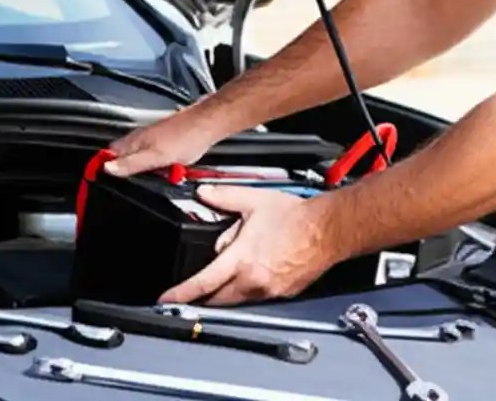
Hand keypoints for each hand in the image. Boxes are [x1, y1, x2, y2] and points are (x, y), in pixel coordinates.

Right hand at [104, 108, 224, 176]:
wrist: (208, 125)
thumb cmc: (187, 137)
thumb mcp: (156, 157)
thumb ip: (131, 164)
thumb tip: (108, 169)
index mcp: (133, 142)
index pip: (107, 155)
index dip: (101, 168)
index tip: (100, 181)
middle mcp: (140, 139)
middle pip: (123, 160)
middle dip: (128, 174)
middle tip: (137, 183)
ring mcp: (152, 141)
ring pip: (140, 162)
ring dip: (146, 173)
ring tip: (161, 176)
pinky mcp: (165, 144)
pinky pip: (155, 161)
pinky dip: (160, 169)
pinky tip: (170, 171)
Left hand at [159, 185, 336, 305]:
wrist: (328, 229)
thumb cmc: (297, 217)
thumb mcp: (253, 200)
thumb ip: (224, 197)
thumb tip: (205, 194)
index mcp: (242, 259)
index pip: (203, 282)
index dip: (182, 294)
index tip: (167, 300)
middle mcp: (254, 280)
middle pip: (218, 299)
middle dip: (201, 298)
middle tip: (189, 294)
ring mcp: (269, 290)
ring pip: (237, 300)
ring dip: (224, 294)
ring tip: (222, 277)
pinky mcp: (282, 293)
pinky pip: (256, 297)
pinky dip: (246, 290)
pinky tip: (249, 274)